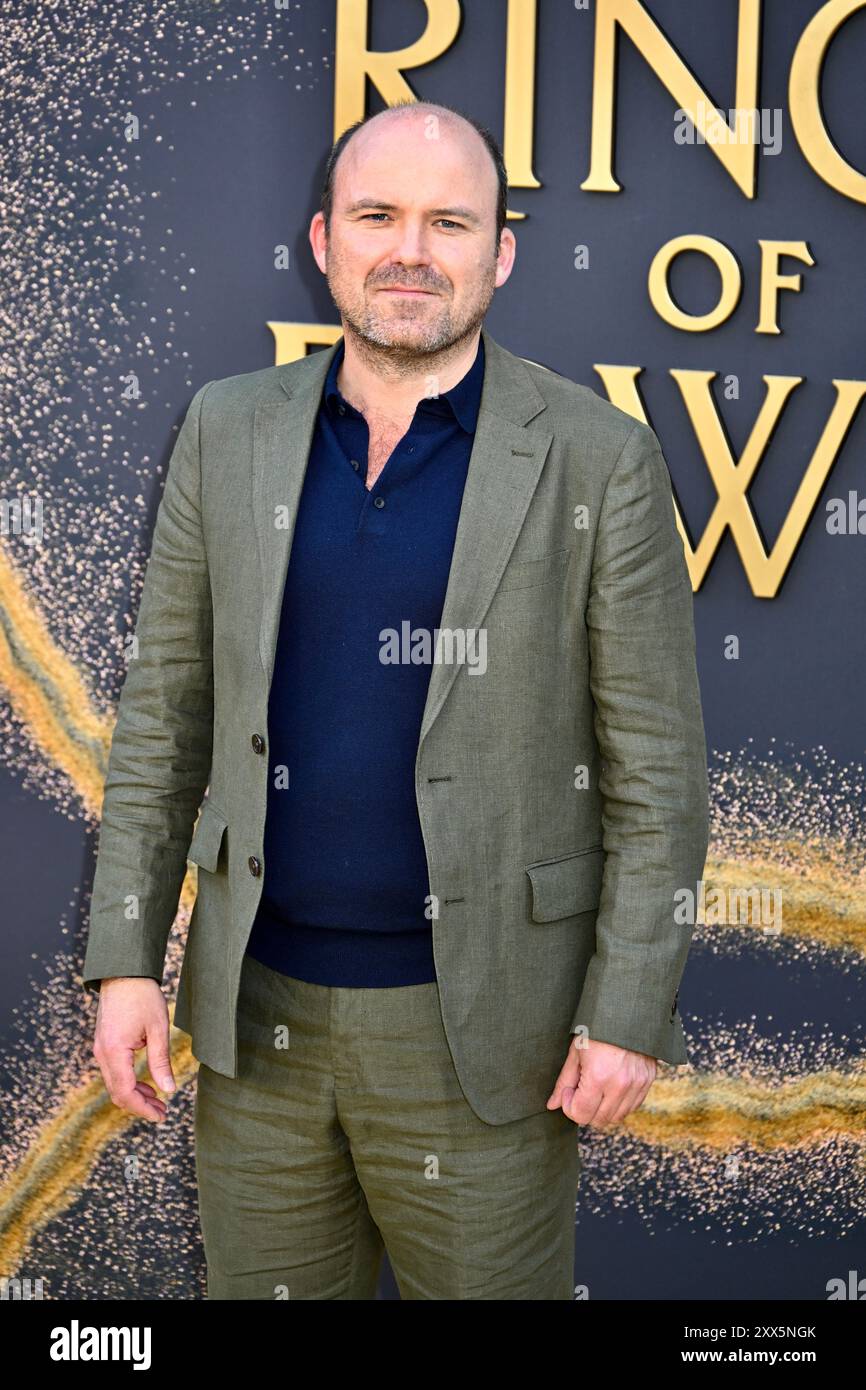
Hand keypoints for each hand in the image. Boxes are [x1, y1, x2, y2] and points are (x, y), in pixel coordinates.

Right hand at [92, 978, 176, 1121]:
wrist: (124, 973)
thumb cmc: (142, 996)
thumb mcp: (158, 1029)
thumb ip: (160, 1062)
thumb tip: (168, 1089)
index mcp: (114, 1051)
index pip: (125, 1092)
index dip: (142, 1108)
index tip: (161, 1116)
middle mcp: (102, 1053)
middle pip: (117, 1092)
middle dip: (139, 1106)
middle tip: (162, 1112)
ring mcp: (101, 1049)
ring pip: (115, 1083)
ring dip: (135, 1095)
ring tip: (158, 1101)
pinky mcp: (104, 1044)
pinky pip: (114, 1071)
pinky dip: (129, 1081)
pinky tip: (146, 1084)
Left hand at [546, 1037, 656, 1127]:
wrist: (627, 1010)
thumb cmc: (597, 1028)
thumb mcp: (576, 1052)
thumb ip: (564, 1081)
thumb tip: (552, 1105)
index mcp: (599, 1077)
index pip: (581, 1114)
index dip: (570, 1106)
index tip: (569, 1090)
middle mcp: (620, 1085)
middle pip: (599, 1120)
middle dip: (585, 1109)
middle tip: (581, 1089)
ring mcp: (637, 1084)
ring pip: (617, 1117)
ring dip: (603, 1109)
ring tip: (597, 1087)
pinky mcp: (648, 1080)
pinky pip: (632, 1106)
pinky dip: (620, 1103)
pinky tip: (611, 1086)